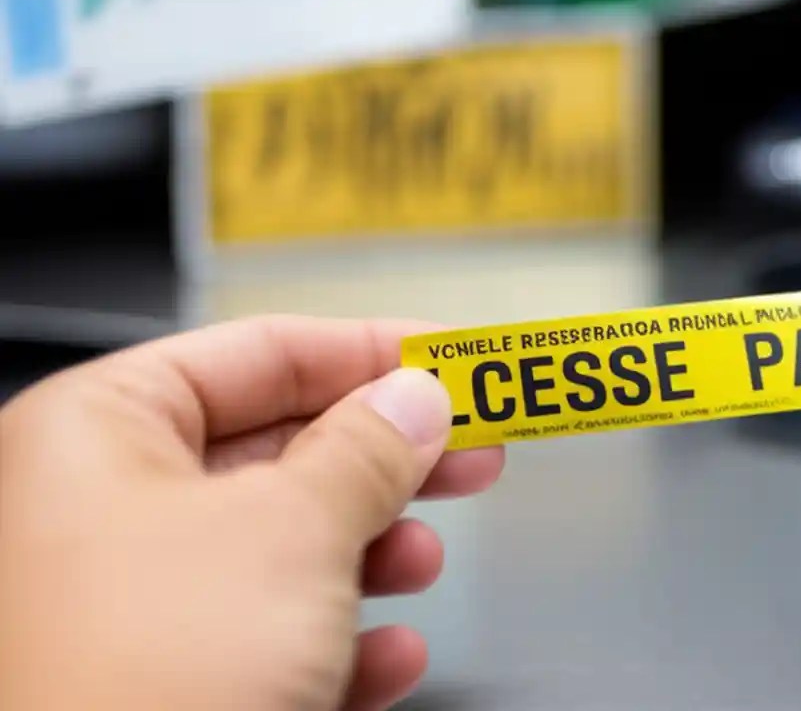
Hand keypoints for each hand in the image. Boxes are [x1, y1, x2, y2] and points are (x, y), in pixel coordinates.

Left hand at [0, 316, 504, 710]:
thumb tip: (417, 401)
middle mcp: (102, 510)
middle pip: (280, 450)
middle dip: (386, 461)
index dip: (373, 352)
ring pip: (282, 548)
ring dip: (370, 554)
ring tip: (421, 560)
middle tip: (473, 448)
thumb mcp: (290, 532)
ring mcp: (132, 604)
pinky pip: (272, 637)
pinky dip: (340, 641)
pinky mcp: (165, 682)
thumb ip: (366, 452)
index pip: (260, 352)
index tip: (453, 361)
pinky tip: (386, 656)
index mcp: (98, 434)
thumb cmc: (137, 682)